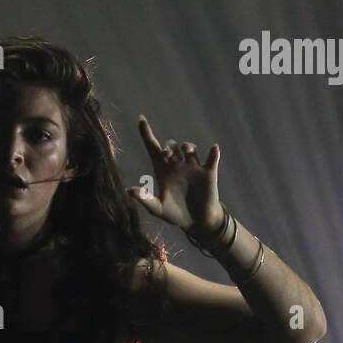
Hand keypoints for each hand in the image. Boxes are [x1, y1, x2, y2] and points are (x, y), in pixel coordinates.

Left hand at [127, 115, 223, 237]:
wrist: (196, 222)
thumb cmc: (175, 214)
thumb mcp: (158, 209)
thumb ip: (145, 199)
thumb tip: (130, 191)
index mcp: (163, 170)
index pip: (153, 147)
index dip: (146, 134)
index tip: (141, 119)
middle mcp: (177, 165)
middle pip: (171, 146)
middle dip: (169, 147)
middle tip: (166, 155)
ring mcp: (193, 167)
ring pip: (189, 149)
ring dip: (187, 147)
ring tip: (186, 151)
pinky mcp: (208, 173)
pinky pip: (212, 159)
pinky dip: (213, 153)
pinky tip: (213, 149)